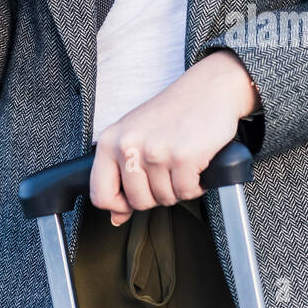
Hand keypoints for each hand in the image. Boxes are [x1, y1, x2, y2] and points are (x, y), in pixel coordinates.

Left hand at [90, 51, 257, 225]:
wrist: (208, 89)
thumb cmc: (171, 113)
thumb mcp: (136, 137)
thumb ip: (120, 175)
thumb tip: (115, 217)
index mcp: (111, 140)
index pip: (100, 195)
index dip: (119, 205)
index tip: (134, 197)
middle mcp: (129, 145)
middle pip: (138, 202)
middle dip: (156, 194)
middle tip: (167, 169)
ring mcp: (155, 151)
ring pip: (164, 199)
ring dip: (178, 187)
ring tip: (181, 160)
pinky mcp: (183, 157)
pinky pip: (187, 192)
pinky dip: (196, 184)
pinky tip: (195, 163)